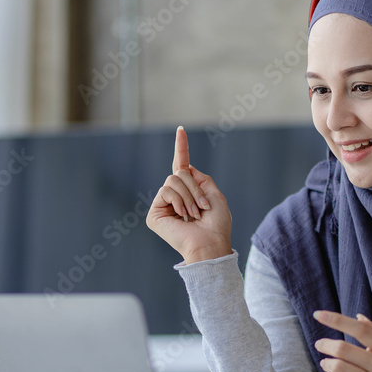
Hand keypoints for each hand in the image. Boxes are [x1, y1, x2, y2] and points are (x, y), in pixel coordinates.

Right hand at [146, 126, 232, 263]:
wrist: (210, 242)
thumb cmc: (216, 224)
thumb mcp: (214, 194)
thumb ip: (201, 178)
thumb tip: (184, 167)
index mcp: (188, 192)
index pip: (182, 166)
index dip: (181, 148)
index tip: (181, 130)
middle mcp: (174, 197)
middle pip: (179, 172)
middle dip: (194, 187)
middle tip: (202, 207)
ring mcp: (163, 205)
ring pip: (172, 180)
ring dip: (188, 196)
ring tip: (193, 214)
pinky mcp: (155, 214)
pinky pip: (166, 190)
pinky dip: (178, 201)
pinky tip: (182, 216)